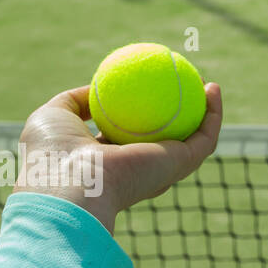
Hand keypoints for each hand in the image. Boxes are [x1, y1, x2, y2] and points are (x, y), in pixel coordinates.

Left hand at [12, 82, 221, 233]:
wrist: (70, 185)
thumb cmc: (53, 153)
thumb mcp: (54, 115)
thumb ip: (74, 101)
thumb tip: (94, 88)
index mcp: (114, 161)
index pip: (135, 134)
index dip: (146, 110)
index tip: (151, 84)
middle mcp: (142, 168)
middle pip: (170, 137)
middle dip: (183, 113)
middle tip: (185, 83)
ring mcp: (164, 169)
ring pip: (194, 139)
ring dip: (206, 111)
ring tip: (208, 84)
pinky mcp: (179, 165)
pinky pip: (205, 138)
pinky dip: (214, 114)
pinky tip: (213, 89)